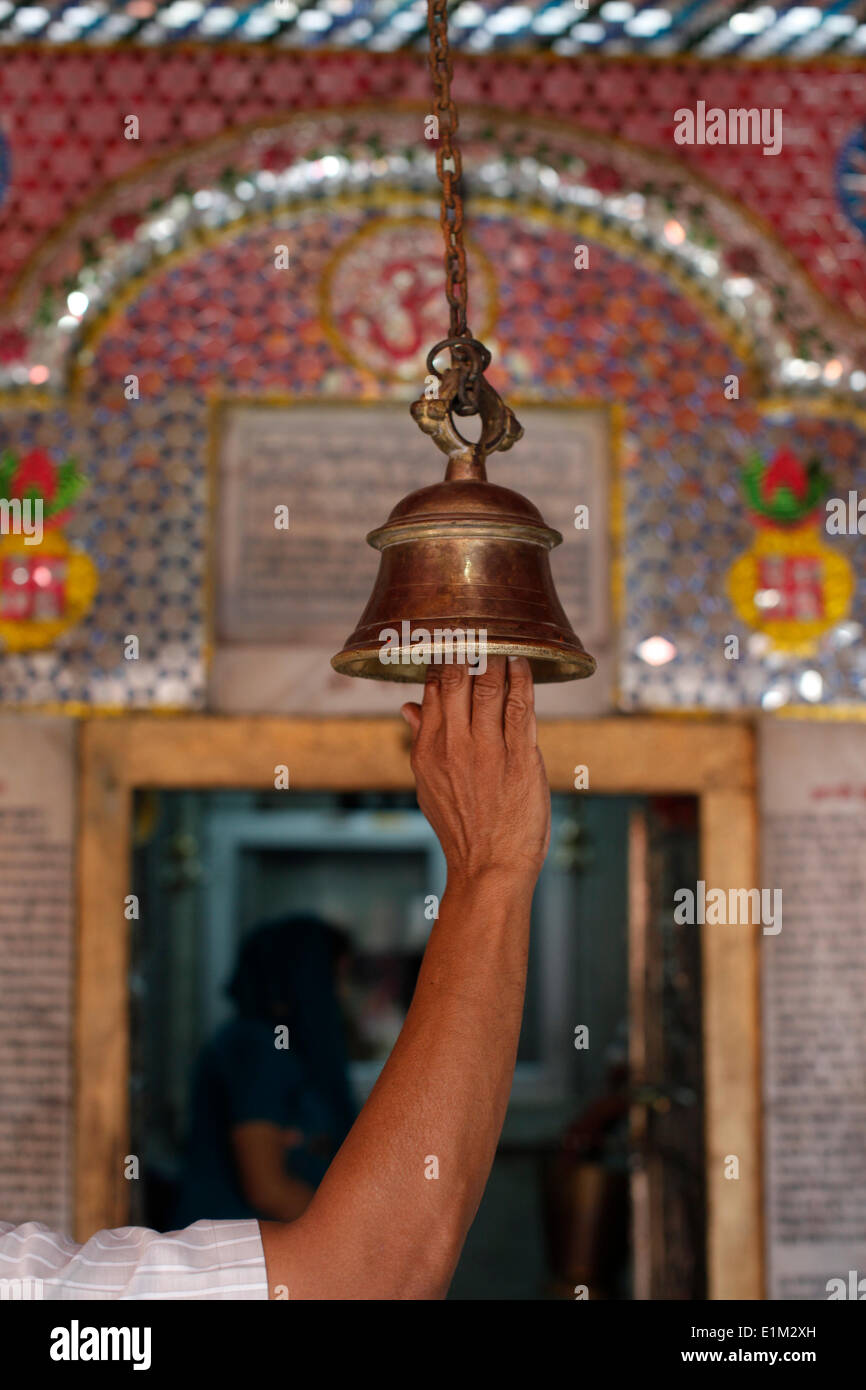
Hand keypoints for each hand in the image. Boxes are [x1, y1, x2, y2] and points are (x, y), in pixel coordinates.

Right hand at [401, 656, 550, 886]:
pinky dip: (522, 679)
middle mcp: (454, 745)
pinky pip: (520, 706)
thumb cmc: (462, 829)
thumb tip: (408, 707)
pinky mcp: (521, 758)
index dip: (443, 660)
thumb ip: (422, 741)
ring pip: (489, 687)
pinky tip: (522, 664)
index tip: (452, 641)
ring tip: (502, 643)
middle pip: (457, 679)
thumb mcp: (428, 786)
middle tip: (478, 632)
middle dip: (467, 649)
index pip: (432, 690)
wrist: (488, 869)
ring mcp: (488, 750)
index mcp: (428, 751)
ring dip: (496, 659)